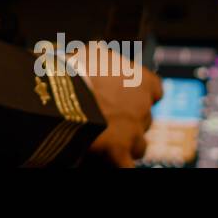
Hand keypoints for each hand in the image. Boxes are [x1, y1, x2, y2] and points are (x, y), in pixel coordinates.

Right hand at [72, 41, 162, 167]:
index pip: (155, 89)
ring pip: (139, 144)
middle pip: (145, 118)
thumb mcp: (90, 52)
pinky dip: (121, 164)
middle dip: (130, 120)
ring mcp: (133, 129)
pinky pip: (126, 165)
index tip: (133, 95)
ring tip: (106, 142)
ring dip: (127, 144)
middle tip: (110, 119)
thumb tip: (94, 53)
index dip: (143, 94)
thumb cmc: (75, 69)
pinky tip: (116, 163)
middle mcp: (142, 104)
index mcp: (140, 79)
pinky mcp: (119, 150)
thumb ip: (101, 57)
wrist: (63, 91)